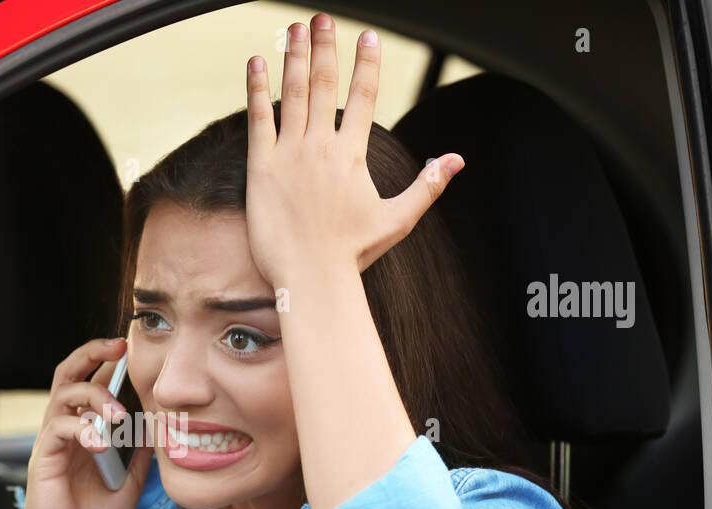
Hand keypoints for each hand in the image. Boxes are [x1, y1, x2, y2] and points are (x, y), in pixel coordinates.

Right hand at [19, 337, 154, 508]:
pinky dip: (81, 430)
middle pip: (69, 375)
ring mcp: (51, 444)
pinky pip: (57, 430)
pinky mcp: (42, 461)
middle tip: (118, 347)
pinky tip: (100, 445)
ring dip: (94, 398)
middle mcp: (65, 430)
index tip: (133, 347)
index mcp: (85, 431)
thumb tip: (162, 424)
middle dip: (91, 354)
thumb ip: (141, 452)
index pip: (92, 383)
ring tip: (118, 416)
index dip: (108, 362)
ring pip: (63, 396)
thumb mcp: (131, 482)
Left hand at [244, 14, 463, 283]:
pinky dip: (256, 89)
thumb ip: (427, 185)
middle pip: (324, 85)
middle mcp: (321, 148)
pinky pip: (258, 120)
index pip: (364, 97)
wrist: (311, 279)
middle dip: (324, 47)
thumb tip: (456, 160)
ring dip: (293, 57)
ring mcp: (289, 155)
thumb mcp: (397, 220)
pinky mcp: (261, 169)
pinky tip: (255, 62)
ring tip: (295, 28)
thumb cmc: (351, 255)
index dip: (366, 64)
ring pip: (292, 95)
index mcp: (352, 155)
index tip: (369, 37)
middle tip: (323, 18)